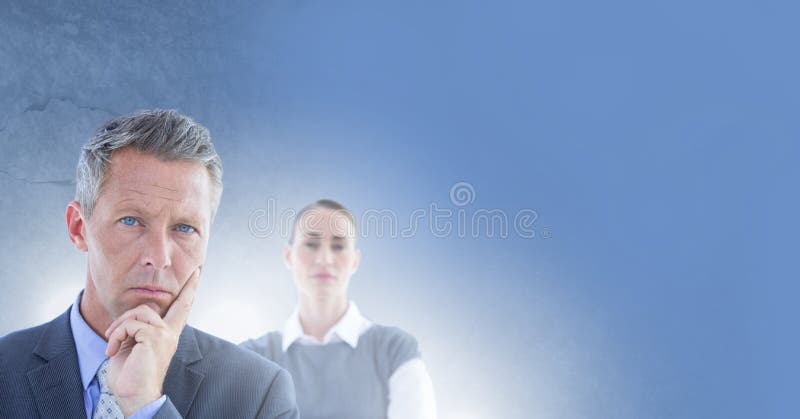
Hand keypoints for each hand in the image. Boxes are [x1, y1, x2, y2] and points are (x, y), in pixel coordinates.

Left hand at [103, 269, 199, 415]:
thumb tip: (130, 318)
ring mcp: (164, 334)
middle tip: (197, 272)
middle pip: (178, 303)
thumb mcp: (132, 347)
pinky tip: (112, 350)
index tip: (197, 274)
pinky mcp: (154, 337)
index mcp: (167, 335)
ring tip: (111, 342)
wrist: (135, 397)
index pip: (181, 310)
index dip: (189, 291)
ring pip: (139, 312)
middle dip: (189, 287)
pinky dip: (115, 336)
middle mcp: (170, 333)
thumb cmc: (130, 377)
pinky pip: (129, 325)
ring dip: (119, 326)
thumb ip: (137, 331)